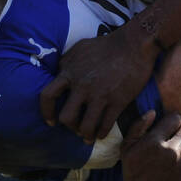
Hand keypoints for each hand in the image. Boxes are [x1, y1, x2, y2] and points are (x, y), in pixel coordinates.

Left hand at [39, 25, 161, 143]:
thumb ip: (66, 62)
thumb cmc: (106, 44)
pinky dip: (102, 133)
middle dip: (69, 127)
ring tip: (88, 137)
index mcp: (69, 73)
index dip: (46, 112)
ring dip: (85, 135)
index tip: (51, 121)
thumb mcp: (79, 48)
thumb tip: (59, 72)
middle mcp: (82, 86)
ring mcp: (100, 95)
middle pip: (66, 118)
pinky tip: (102, 134)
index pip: (47, 96)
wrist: (134, 44)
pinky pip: (105, 125)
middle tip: (75, 128)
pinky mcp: (118, 101)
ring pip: (86, 126)